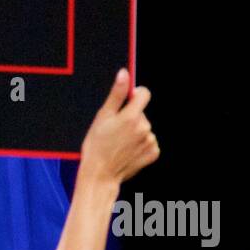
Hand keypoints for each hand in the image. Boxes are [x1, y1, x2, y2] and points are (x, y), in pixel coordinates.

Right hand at [79, 69, 159, 184]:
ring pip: (145, 129)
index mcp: (132, 116)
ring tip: (119, 144)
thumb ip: (116, 94)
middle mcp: (145, 128)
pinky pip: (149, 143)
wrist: (99, 176)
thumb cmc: (96, 147)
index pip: (144, 93)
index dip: (135, 95)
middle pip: (142, 113)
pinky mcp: (153, 154)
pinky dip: (140, 146)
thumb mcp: (102, 118)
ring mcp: (150, 141)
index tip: (126, 102)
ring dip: (135, 133)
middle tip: (114, 132)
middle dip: (131, 118)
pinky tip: (127, 152)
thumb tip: (125, 73)